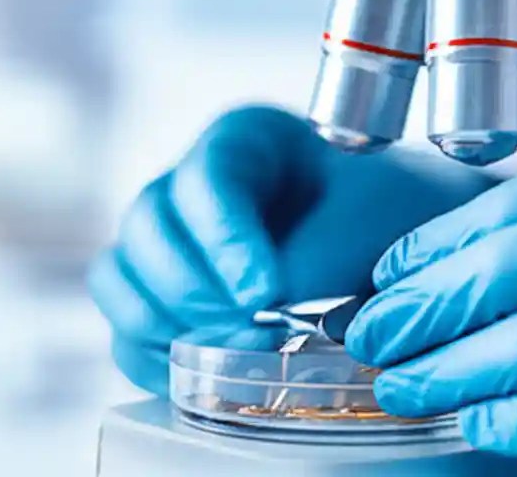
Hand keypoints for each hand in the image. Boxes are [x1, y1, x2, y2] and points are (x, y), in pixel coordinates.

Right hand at [87, 106, 494, 394]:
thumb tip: (250, 313)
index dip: (226, 242)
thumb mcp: (362, 223)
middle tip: (252, 333)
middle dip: (194, 290)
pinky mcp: (160, 296)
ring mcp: (166, 240)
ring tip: (234, 355)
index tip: (265, 295)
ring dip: (166, 324)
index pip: (207, 180)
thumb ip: (304, 261)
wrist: (399, 247)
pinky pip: (125, 330)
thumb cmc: (384, 218)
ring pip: (117, 276)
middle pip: (146, 225)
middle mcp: (188, 183)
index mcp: (243, 140)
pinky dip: (154, 359)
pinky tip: (206, 375)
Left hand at [347, 144, 516, 475]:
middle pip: (496, 275)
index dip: (436, 245)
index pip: (511, 211)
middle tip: (368, 330)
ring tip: (396, 380)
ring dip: (442, 369)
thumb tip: (501, 240)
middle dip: (418, 307)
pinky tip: (470, 420)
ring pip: (513, 348)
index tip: (392, 270)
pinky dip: (504, 418)